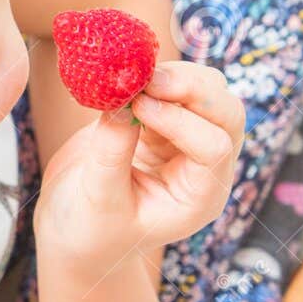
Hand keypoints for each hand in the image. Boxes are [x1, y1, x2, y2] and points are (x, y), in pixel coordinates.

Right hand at [34, 61, 243, 274]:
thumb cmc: (89, 228)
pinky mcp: (168, 122)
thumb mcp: (98, 198)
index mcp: (200, 198)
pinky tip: (127, 76)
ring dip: (177, 75)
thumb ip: (111, 152)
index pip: (213, 148)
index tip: (137, 104)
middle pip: (226, 114)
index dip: (179, 120)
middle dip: (192, 87)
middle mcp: (206, 168)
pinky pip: (178, 86)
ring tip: (133, 74)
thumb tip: (122, 100)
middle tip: (146, 75)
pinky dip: (156, 73)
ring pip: (209, 91)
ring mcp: (191, 141)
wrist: (76, 228)